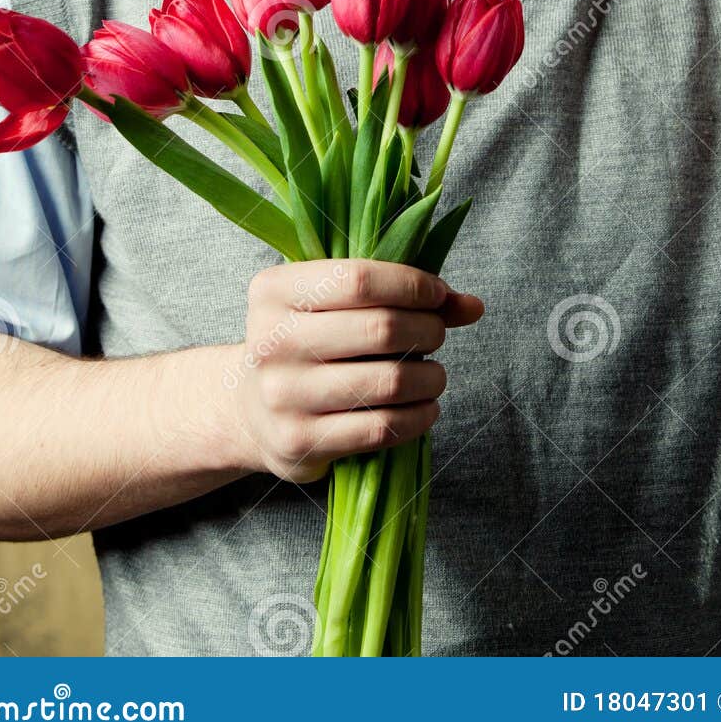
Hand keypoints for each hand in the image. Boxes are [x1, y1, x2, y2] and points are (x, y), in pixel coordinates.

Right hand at [238, 259, 483, 483]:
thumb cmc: (306, 342)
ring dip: (431, 377)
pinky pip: (381, 428)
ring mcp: (282, 395)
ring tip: (434, 375)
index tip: (437, 295)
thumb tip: (472, 306)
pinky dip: (419, 417)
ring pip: (387, 382)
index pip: (358, 279)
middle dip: (428, 329)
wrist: (248, 410)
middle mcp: (271, 340)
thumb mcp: (333, 304)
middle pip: (380, 328)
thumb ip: (399, 294)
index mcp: (274, 291)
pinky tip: (425, 408)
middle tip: (436, 335)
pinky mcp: (299, 442)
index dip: (411, 285)